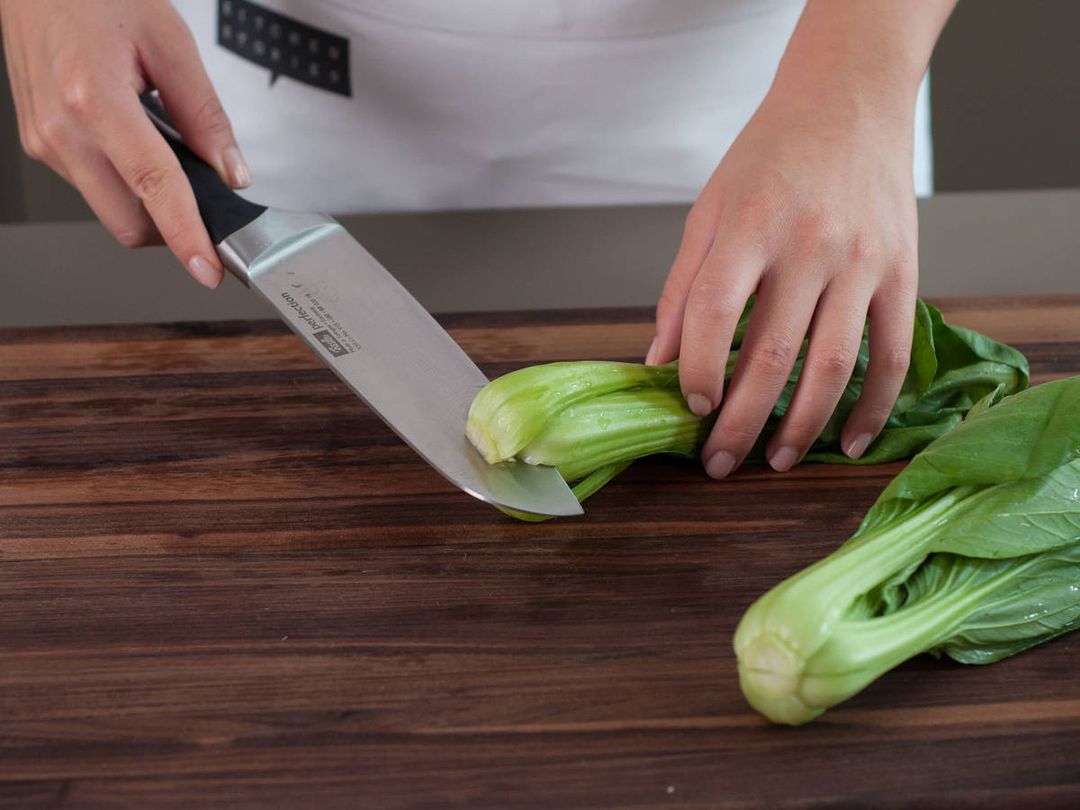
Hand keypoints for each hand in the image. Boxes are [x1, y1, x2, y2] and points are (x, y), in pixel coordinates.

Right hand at [0, 0, 248, 287]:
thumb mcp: (170, 42)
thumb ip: (206, 115)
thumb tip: (232, 174)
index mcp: (95, 100)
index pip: (154, 187)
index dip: (186, 237)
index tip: (209, 270)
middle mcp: (61, 129)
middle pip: (128, 223)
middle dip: (171, 227)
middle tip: (203, 203)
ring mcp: (43, 141)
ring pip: (110, 210)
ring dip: (147, 202)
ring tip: (160, 148)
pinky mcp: (38, 144)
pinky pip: (92, 186)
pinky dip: (123, 181)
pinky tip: (131, 141)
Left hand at [647, 81, 918, 476]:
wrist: (850, 99)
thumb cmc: (768, 157)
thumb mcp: (708, 210)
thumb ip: (681, 290)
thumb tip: (657, 364)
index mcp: (749, 225)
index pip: (713, 313)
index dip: (695, 370)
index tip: (690, 406)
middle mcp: (809, 244)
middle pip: (770, 356)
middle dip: (739, 423)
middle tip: (718, 463)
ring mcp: (861, 260)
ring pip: (832, 366)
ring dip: (802, 427)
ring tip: (775, 461)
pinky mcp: (903, 272)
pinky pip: (891, 354)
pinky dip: (874, 406)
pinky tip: (850, 442)